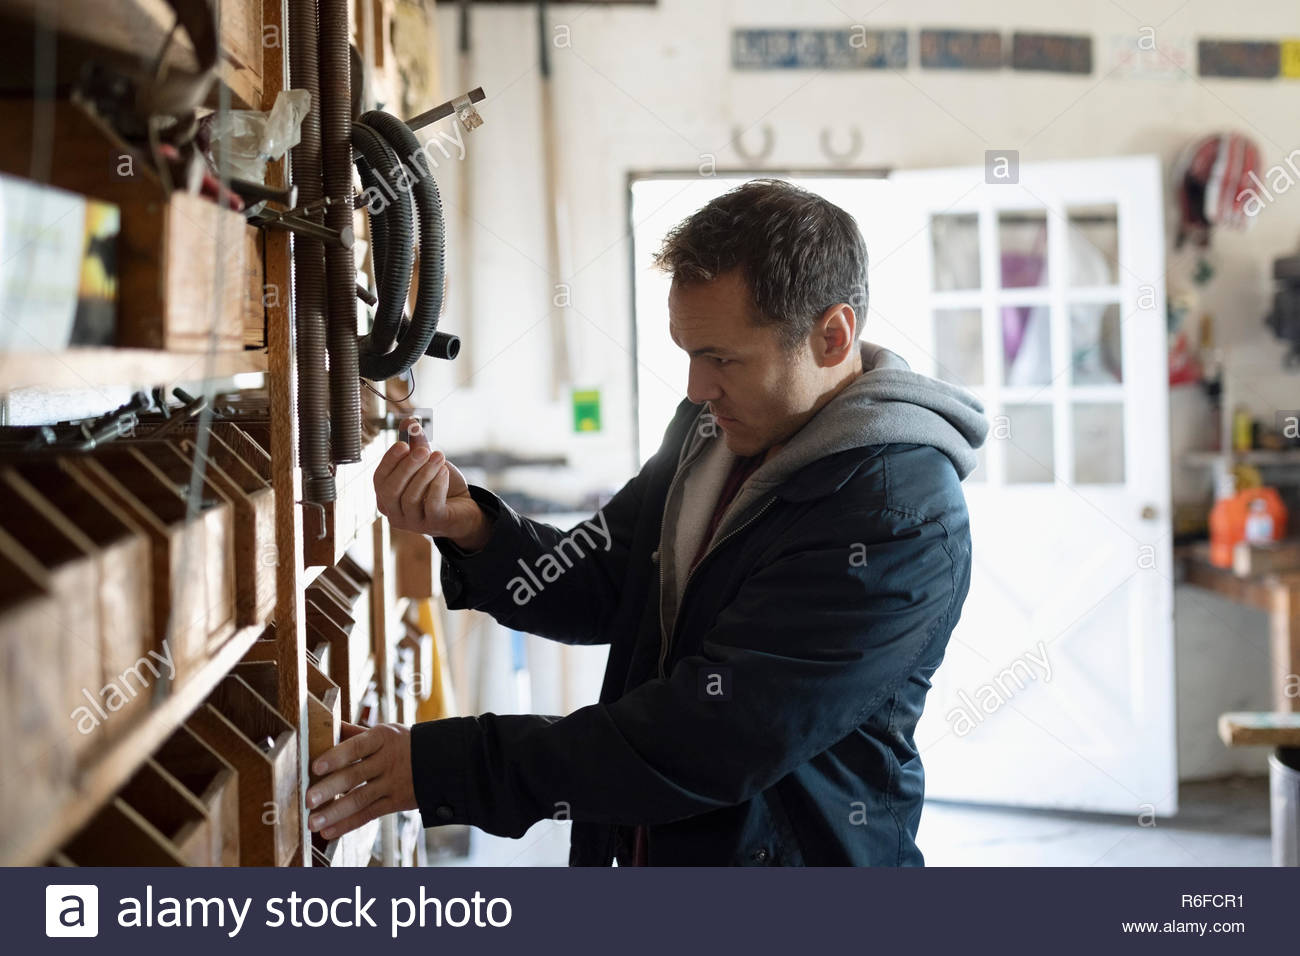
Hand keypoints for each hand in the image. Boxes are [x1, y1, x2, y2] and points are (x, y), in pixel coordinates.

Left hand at [305, 722, 416, 839]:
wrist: (443, 760)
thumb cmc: (404, 743)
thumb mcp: (386, 732)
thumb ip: (356, 733)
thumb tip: (327, 723)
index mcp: (382, 738)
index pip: (356, 747)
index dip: (336, 756)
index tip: (315, 767)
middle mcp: (387, 760)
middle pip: (354, 776)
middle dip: (329, 789)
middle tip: (307, 799)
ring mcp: (392, 783)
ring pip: (360, 799)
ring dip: (334, 812)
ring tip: (311, 822)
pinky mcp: (396, 802)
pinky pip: (369, 814)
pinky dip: (347, 824)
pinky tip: (328, 832)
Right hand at [374, 417, 490, 549]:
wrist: (464, 509)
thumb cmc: (439, 486)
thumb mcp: (426, 463)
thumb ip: (416, 444)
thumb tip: (409, 421)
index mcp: (387, 497)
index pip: (379, 479)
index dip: (389, 460)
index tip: (403, 443)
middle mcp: (395, 513)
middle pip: (391, 490)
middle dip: (407, 467)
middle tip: (424, 449)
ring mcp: (414, 523)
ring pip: (411, 498)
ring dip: (425, 473)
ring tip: (439, 456)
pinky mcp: (434, 524)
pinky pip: (431, 505)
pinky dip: (437, 486)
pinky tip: (443, 472)